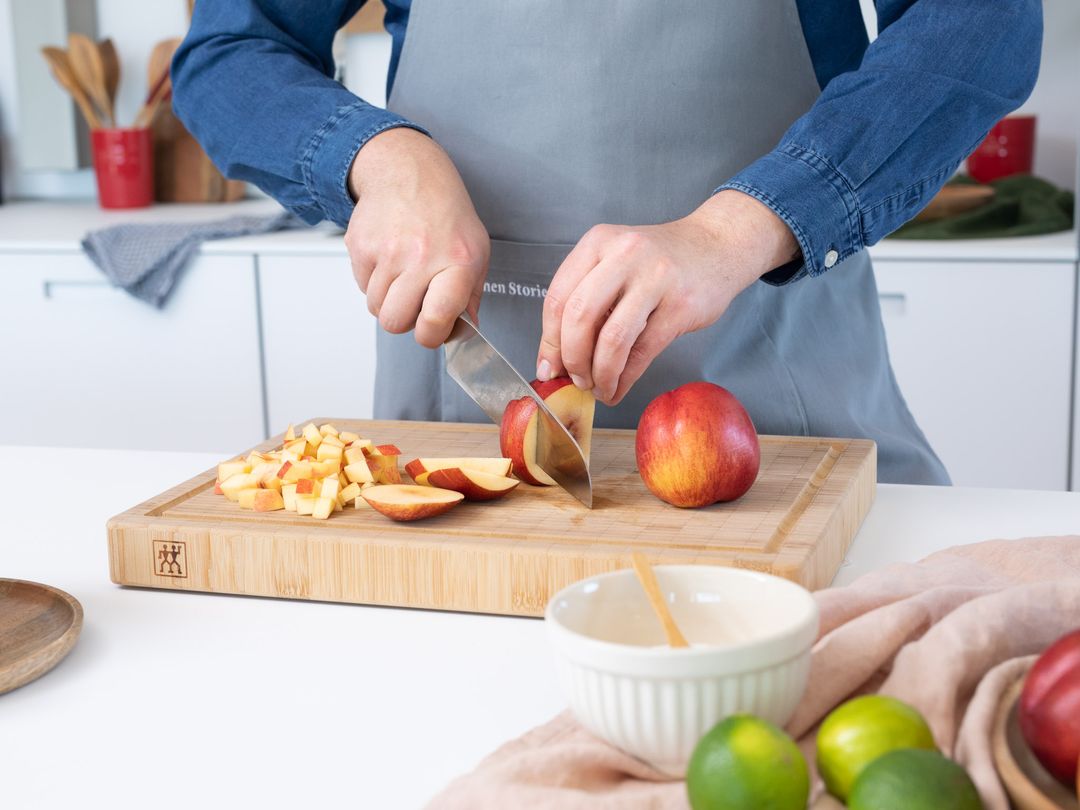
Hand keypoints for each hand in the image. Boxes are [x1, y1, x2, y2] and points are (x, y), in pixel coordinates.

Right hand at [346, 128, 489, 346]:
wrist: (407, 171)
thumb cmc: (445, 213)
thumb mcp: (475, 250)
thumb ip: (470, 296)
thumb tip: (460, 331)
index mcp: (457, 261)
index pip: (437, 317)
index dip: (432, 335)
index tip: (433, 330)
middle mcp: (421, 256)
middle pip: (396, 321)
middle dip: (405, 320)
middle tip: (416, 302)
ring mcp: (387, 251)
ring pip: (376, 308)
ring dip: (389, 301)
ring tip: (404, 276)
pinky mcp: (360, 246)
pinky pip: (362, 287)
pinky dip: (375, 282)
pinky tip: (389, 260)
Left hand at [536, 190, 799, 404]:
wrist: (718, 244)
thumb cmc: (660, 261)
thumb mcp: (615, 262)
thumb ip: (585, 299)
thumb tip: (554, 359)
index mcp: (598, 242)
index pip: (558, 297)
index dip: (549, 341)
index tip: (548, 367)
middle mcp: (624, 255)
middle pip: (580, 316)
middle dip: (572, 358)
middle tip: (575, 379)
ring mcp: (655, 278)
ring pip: (612, 338)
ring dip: (600, 373)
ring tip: (599, 387)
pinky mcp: (681, 305)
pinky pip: (643, 351)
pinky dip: (625, 377)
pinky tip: (619, 387)